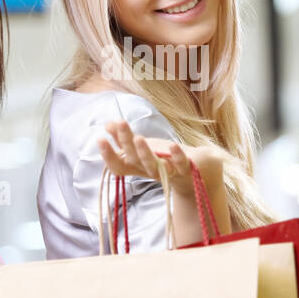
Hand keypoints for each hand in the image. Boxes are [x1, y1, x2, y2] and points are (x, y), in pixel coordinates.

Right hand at [96, 120, 223, 198]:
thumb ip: (125, 138)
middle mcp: (150, 171)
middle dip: (125, 141)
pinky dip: (176, 155)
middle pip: (133, 160)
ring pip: (152, 165)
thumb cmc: (167, 159)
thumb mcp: (145, 147)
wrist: (199, 174)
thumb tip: (107, 124)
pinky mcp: (186, 169)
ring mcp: (167, 171)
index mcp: (138, 166)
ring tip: (138, 137)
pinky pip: (180, 163)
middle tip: (119, 122)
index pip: (118, 165)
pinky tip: (172, 144)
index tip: (99, 138)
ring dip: (144, 152)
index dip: (107, 155)